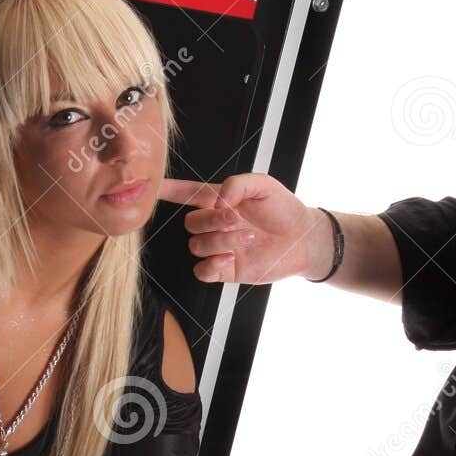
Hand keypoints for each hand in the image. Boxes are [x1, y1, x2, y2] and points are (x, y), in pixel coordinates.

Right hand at [158, 173, 328, 283]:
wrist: (303, 239)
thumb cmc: (284, 209)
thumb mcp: (264, 184)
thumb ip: (237, 184)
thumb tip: (217, 201)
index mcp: (219, 200)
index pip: (186, 193)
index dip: (168, 190)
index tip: (151, 186)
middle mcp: (215, 224)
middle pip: (190, 222)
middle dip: (212, 220)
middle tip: (237, 218)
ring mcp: (218, 247)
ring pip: (196, 246)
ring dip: (220, 240)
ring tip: (248, 237)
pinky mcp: (225, 269)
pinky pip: (202, 271)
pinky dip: (212, 265)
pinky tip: (231, 258)